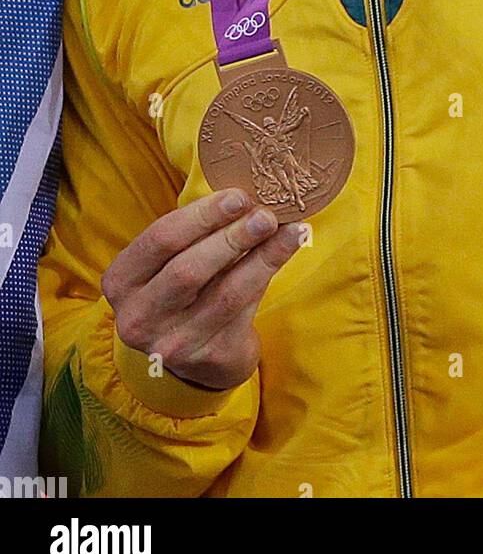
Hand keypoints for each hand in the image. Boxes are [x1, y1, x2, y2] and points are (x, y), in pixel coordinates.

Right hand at [101, 189, 299, 390]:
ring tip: (290, 230)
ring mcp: (173, 343)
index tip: (239, 196)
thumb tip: (248, 195)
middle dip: (232, 237)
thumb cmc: (185, 290)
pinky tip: (289, 251)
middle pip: (189, 270)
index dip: (202, 216)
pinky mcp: (209, 357)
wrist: (197, 356)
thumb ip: (198, 232)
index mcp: (122, 281)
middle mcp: (139, 317)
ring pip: (225, 293)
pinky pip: (245, 311)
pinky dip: (269, 275)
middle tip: (266, 214)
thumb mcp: (172, 261)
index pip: (160, 240)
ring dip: (262, 256)